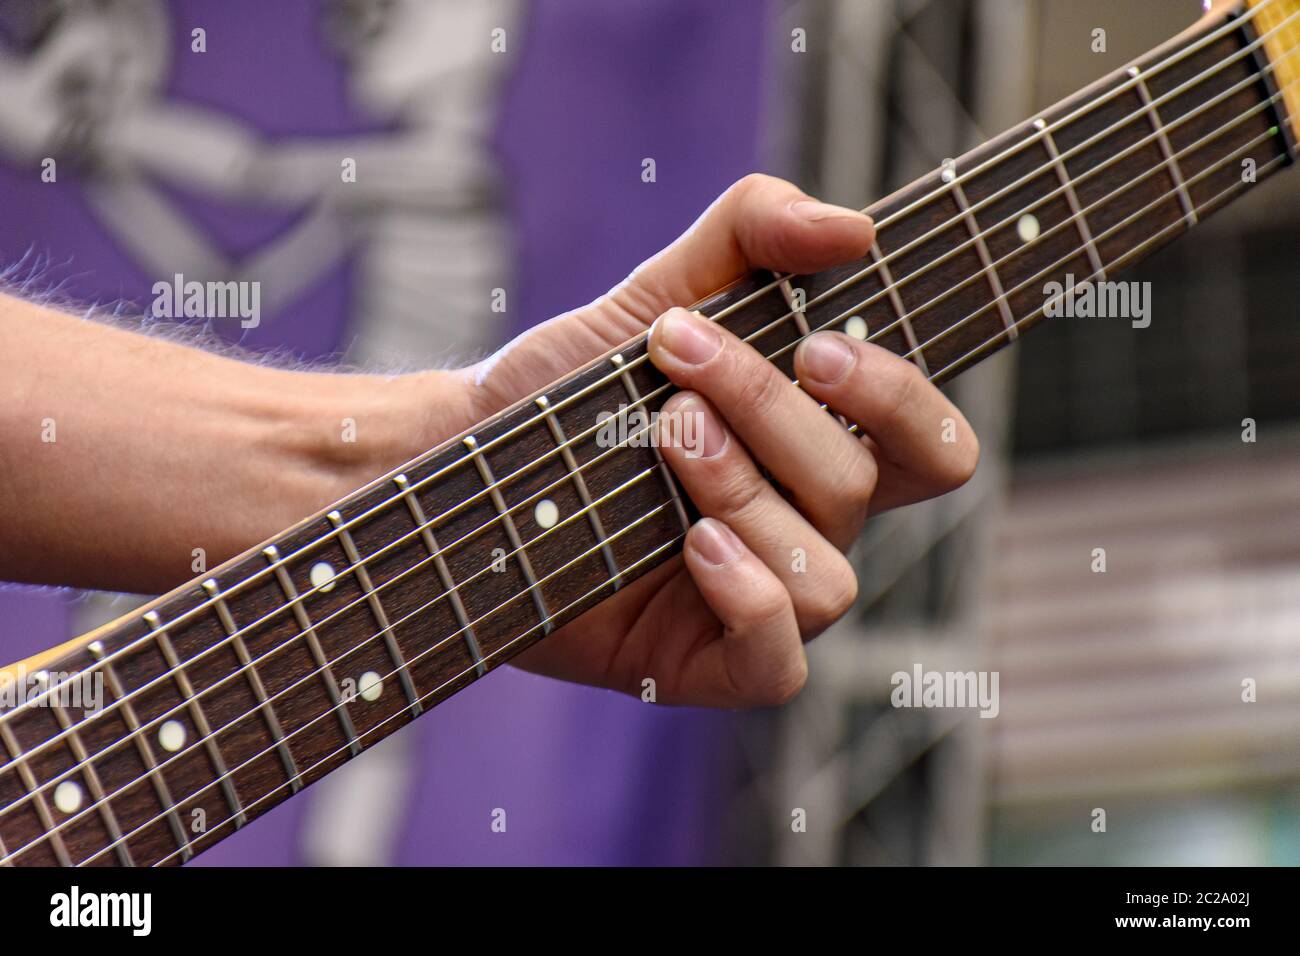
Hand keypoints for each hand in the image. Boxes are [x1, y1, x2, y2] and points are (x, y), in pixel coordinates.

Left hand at [442, 174, 978, 705]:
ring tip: (664, 436)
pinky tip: (692, 542)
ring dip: (745, 490)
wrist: (471, 462)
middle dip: (769, 409)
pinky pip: (779, 660)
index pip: (929, 445)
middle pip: (858, 484)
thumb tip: (852, 230)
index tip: (815, 343)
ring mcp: (762, 598)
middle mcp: (805, 528)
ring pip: (826, 574)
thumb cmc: (575, 391)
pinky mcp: (706, 661)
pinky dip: (750, 596)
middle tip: (678, 357)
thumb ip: (753, 233)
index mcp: (817, 450)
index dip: (902, 398)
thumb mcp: (660, 289)